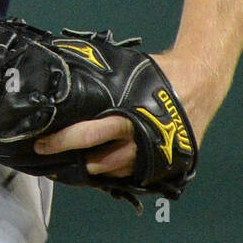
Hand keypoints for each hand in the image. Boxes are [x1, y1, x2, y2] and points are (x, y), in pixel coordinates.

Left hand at [33, 52, 215, 180]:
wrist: (201, 83)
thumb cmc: (159, 74)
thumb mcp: (126, 71)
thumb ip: (99, 78)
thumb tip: (64, 67)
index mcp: (127, 116)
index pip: (88, 134)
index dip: (62, 140)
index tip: (41, 143)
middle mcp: (139, 142)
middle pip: (99, 161)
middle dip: (74, 158)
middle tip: (52, 153)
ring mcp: (153, 158)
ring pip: (115, 172)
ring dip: (96, 166)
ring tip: (77, 157)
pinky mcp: (164, 167)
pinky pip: (133, 175)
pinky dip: (117, 170)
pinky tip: (103, 162)